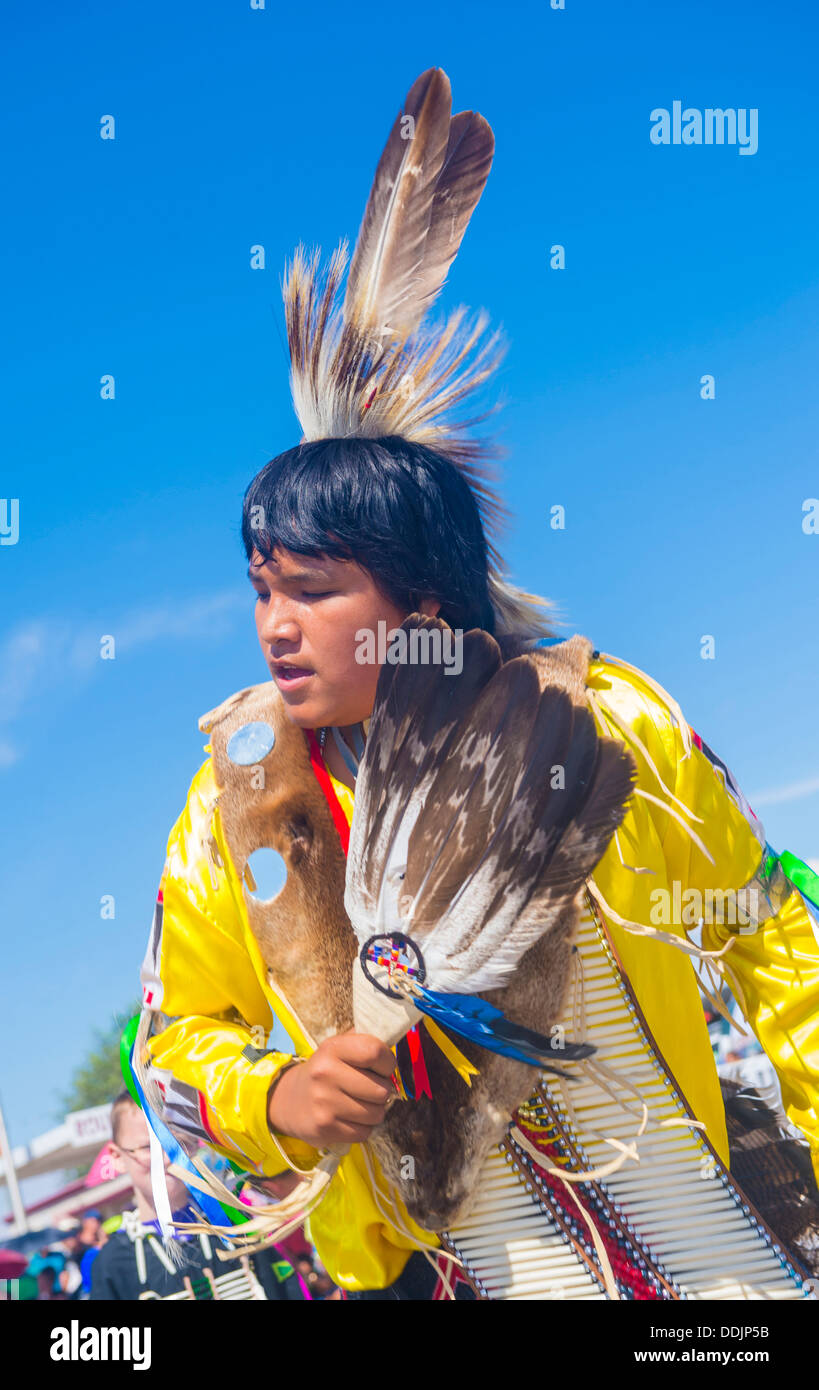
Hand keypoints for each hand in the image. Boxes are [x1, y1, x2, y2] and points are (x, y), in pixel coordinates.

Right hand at [267, 1032, 395, 1147]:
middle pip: (382, 1090)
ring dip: (374, 1112)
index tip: (383, 1068)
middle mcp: (325, 1073)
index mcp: (332, 1048)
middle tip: (372, 1090)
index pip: (375, 1051)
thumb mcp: (338, 1048)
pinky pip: (364, 1133)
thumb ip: (364, 1041)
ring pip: (376, 1114)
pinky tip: (350, 1118)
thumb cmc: (326, 1071)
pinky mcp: (324, 1128)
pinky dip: (363, 1128)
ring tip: (361, 1104)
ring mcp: (324, 1103)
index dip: (388, 1062)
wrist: (288, 1099)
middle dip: (383, 1092)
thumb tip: (393, 1043)